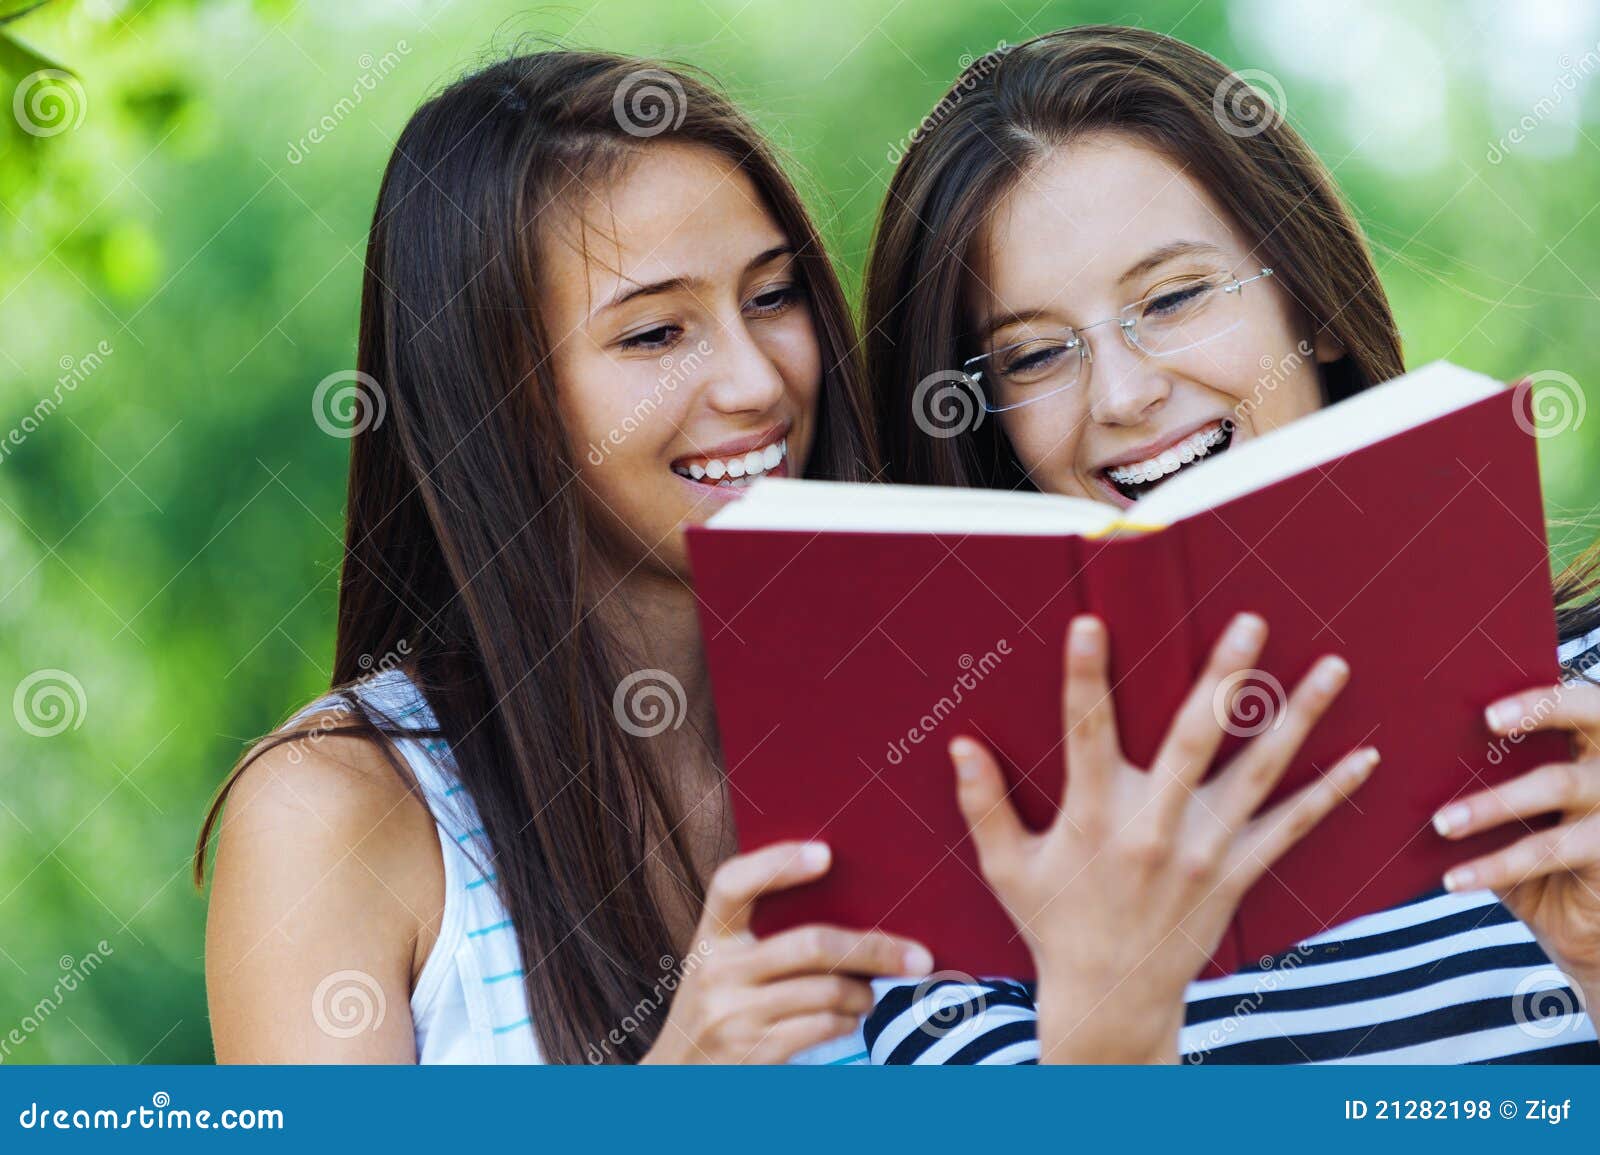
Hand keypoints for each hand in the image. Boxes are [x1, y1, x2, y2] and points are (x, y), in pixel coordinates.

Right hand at [641, 841, 933, 1063]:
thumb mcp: (722, 965)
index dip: (777, 863)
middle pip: (810, 944)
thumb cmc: (718, 1006)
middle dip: (875, 949)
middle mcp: (716, 970)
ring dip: (864, 993)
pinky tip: (849, 1018)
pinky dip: (848, 1021)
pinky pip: (823, 1026)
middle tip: (919, 956)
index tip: (827, 854)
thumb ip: (762, 935)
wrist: (674, 1081)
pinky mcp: (753, 1051)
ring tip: (869, 993)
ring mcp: (732, 1014)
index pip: (732, 883)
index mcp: (708, 935)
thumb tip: (852, 907)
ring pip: (827, 990)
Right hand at [949, 612, 1378, 1063]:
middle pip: (1193, 740)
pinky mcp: (1237, 874)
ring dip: (1297, 719)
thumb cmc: (1054, 923)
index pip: (1086, 733)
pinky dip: (1329, 794)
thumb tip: (958, 745)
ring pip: (1258, 774)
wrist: (1113, 999)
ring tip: (1332, 668)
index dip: (1084, 678)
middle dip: (1224, 678)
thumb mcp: (1007, 868)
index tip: (1089, 623)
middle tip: (1252, 622)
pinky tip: (1364, 759)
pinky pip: (1291, 829)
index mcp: (1094, 817)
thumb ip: (983, 805)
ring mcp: (1205, 851)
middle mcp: (1156, 828)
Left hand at [1432, 680, 1599, 1009]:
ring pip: (1558, 783)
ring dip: (1492, 802)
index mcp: (1590, 738)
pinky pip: (1549, 850)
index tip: (1489, 709)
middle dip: (1533, 713)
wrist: (1581, 924)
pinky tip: (1454, 878)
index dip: (1541, 698)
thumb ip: (1489, 772)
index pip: (1578, 699)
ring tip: (1441, 822)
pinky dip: (1496, 865)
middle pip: (1586, 719)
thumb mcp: (1517, 807)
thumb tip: (1411, 745)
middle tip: (1482, 722)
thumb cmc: (1533, 845)